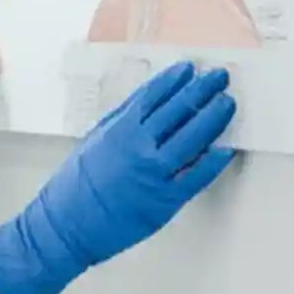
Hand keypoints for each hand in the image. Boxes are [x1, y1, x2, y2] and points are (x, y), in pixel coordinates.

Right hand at [0, 60, 237, 293]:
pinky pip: (197, 176)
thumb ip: (120, 121)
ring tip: (226, 104)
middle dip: (202, 90)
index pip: (153, 96)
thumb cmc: (75, 185)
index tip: (189, 69)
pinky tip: (225, 149)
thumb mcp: (93, 142)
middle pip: (178, 111)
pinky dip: (213, 162)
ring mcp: (154, 174)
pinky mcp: (166, 200)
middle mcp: (139, 148)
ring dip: (214, 118)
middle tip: (219, 78)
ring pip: (193, 138)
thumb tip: (147, 101)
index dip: (175, 80)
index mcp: (119, 131)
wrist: (67, 224)